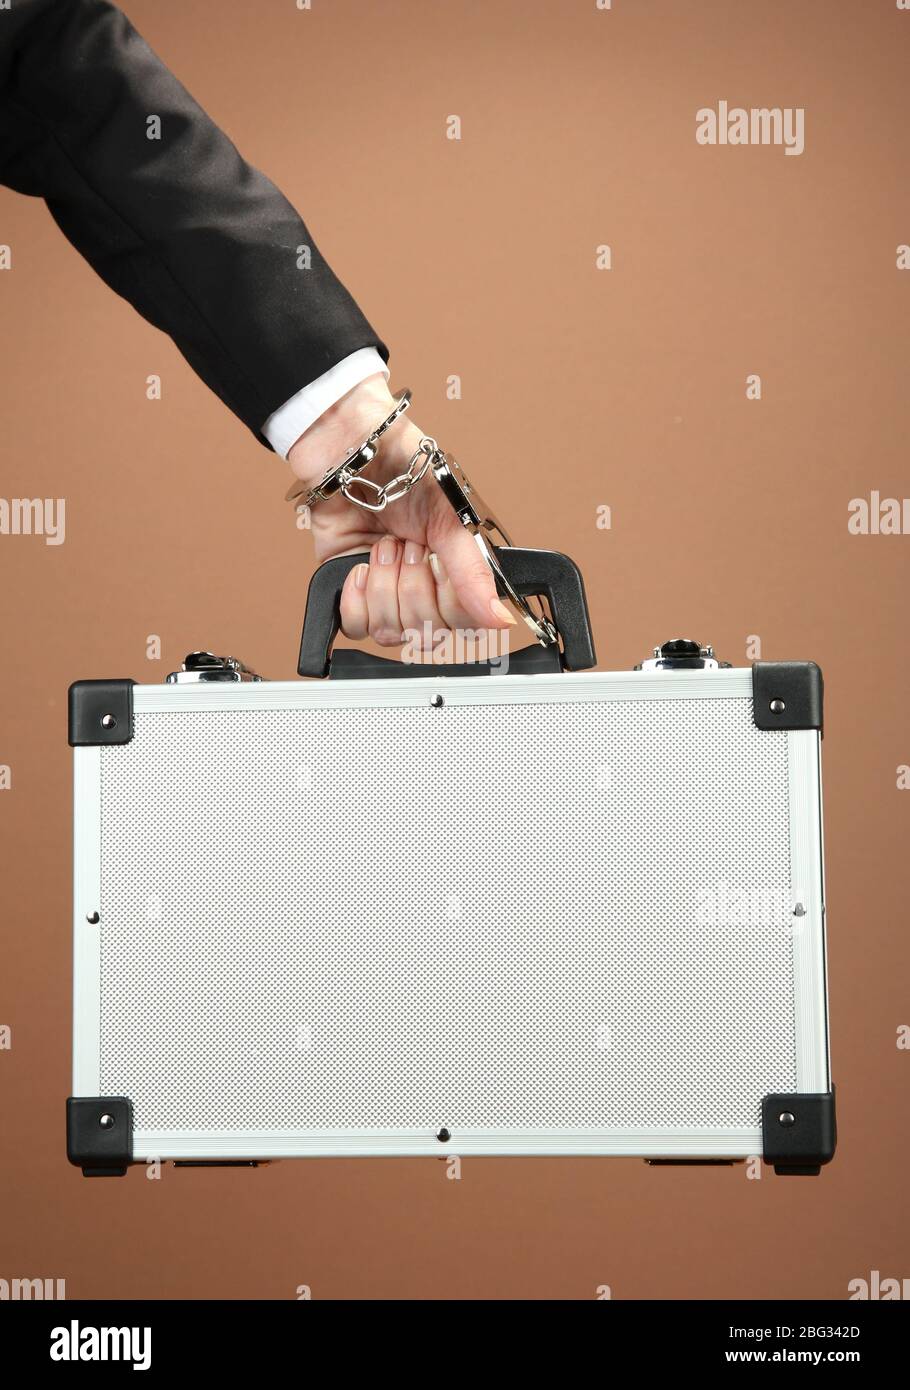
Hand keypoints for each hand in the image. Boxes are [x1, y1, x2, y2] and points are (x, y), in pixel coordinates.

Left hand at [288, 374, 516, 657]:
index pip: (461, 623)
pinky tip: (360, 565)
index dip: (448, 600)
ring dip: (384, 584)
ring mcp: (386, 591)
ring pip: (389, 630)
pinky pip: (355, 625)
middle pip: (424, 631)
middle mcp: (423, 587)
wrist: (351, 451)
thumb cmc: (404, 469)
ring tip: (384, 545)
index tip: (438, 562)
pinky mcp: (350, 590)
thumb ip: (474, 574)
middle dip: (413, 584)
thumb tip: (501, 619)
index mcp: (456, 572)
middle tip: (409, 544)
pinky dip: (356, 597)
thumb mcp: (450, 520)